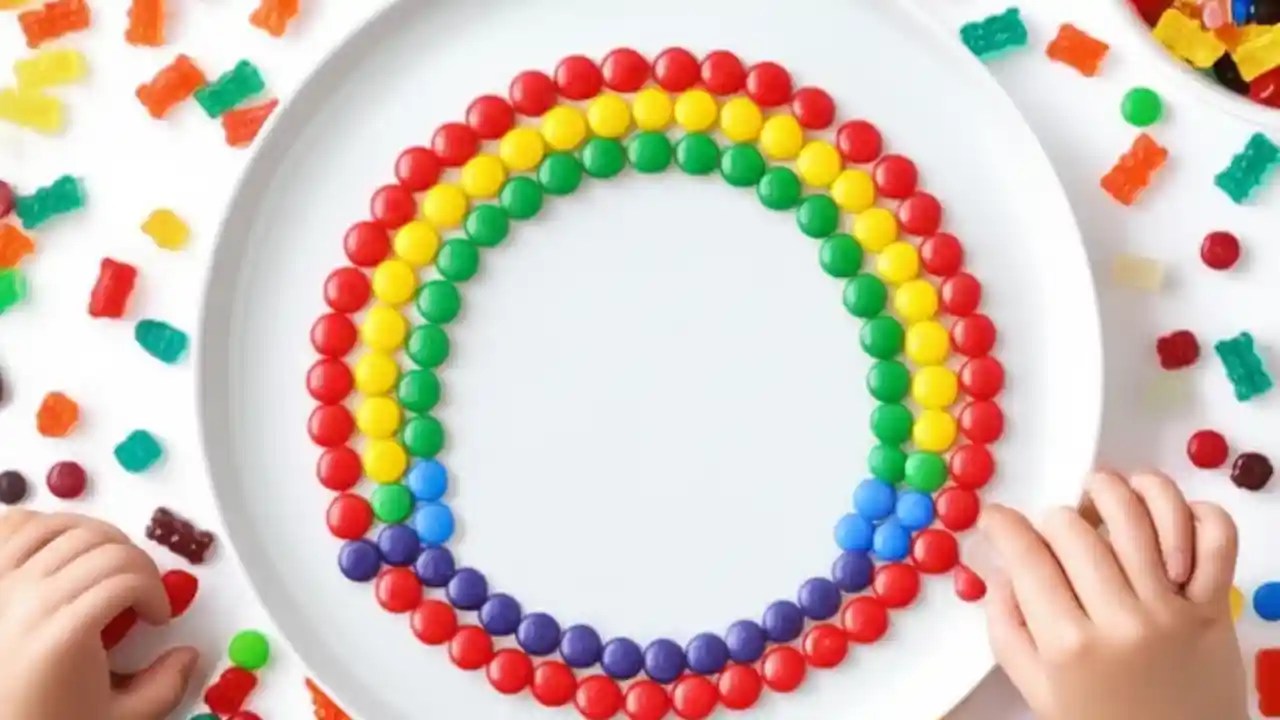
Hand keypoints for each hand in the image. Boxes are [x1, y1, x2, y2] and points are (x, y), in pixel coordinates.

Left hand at [0, 510, 199, 719]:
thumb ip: (162, 689)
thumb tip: (187, 658)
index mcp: (64, 634)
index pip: (128, 575)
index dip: (155, 591)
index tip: (155, 615)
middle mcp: (26, 600)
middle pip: (101, 544)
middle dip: (136, 563)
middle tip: (139, 592)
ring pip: (61, 525)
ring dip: (96, 537)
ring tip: (105, 565)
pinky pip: (15, 525)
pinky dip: (45, 525)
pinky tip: (61, 549)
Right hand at [980, 471, 1246, 719]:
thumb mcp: (1037, 688)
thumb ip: (1008, 627)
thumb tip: (1000, 569)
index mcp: (1068, 645)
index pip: (1026, 556)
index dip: (1002, 525)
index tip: (997, 518)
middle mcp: (1120, 621)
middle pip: (1072, 528)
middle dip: (1052, 518)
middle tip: (1052, 531)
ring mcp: (1172, 610)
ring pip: (1140, 514)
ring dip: (1112, 490)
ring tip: (1100, 499)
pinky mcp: (1214, 607)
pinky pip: (1215, 536)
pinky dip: (1193, 511)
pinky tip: (1164, 519)